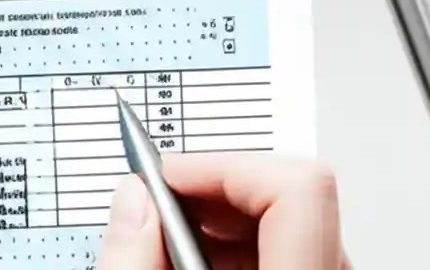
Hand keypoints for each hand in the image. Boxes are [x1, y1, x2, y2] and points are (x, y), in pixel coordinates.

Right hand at [97, 153, 350, 269]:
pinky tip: (198, 261)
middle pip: (293, 197)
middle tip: (158, 204)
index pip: (297, 192)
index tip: (171, 174)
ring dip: (224, 217)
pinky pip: (294, 242)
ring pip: (293, 219)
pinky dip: (240, 241)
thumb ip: (132, 261)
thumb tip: (133, 200)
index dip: (226, 168)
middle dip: (214, 189)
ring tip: (171, 243)